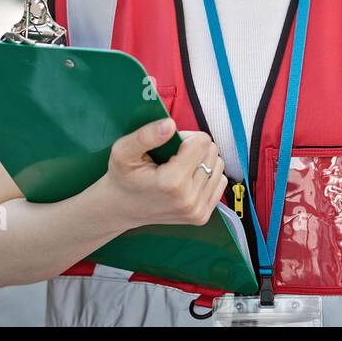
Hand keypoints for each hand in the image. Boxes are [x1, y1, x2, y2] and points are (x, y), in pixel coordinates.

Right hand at [102, 118, 226, 228]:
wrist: (121, 209)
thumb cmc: (122, 177)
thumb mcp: (123, 151)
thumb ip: (145, 135)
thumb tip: (170, 124)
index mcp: (171, 182)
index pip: (202, 142)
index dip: (186, 137)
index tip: (170, 146)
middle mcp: (188, 199)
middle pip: (211, 152)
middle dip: (193, 148)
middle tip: (172, 158)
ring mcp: (196, 210)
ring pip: (218, 165)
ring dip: (201, 161)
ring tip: (179, 168)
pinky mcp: (202, 216)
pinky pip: (220, 182)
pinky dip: (207, 175)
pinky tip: (187, 180)